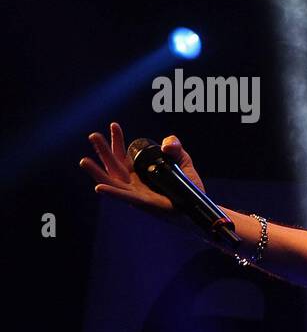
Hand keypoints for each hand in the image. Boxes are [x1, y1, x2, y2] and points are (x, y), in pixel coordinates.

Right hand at [79, 122, 206, 226]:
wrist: (198, 206)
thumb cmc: (187, 186)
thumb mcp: (182, 160)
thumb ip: (175, 147)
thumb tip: (166, 144)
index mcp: (139, 171)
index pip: (123, 154)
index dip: (118, 140)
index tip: (114, 125)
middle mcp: (134, 182)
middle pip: (113, 165)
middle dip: (103, 150)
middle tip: (93, 135)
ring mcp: (136, 193)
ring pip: (112, 181)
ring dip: (97, 172)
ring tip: (84, 161)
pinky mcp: (143, 203)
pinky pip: (125, 197)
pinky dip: (112, 192)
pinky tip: (99, 187)